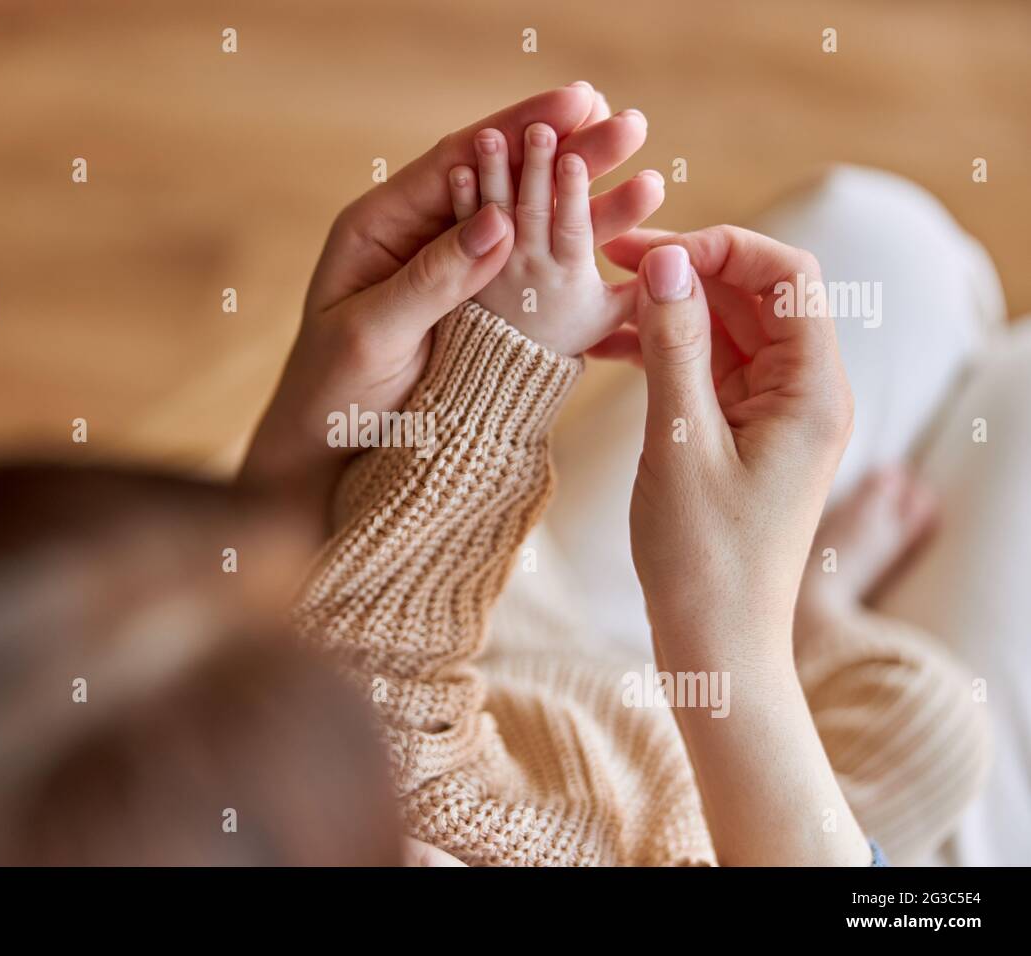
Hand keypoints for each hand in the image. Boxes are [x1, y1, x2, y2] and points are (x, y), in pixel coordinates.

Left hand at [241, 84, 650, 514]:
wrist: (325, 458)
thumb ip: (432, 278)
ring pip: (524, 226)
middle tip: (627, 125)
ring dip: (582, 201)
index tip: (578, 106)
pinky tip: (624, 243)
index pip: (456, 159)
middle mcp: (418, 239)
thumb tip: (500, 219)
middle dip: (565, 152)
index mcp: (379, 226)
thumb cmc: (330, 395)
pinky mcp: (474, 313)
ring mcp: (451, 275)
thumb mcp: (373, 333)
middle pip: (499, 181)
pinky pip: (530, 274)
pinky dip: (574, 257)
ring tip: (646, 177)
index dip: (518, 128)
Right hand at [597, 226, 853, 660]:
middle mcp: (802, 392)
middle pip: (754, 295)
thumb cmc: (704, 558)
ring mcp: (771, 412)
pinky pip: (706, 367)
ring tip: (597, 307)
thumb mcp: (680, 442)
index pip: (786, 276)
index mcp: (811, 390)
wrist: (715, 644)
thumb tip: (664, 262)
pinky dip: (663, 349)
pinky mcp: (740, 433)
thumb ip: (674, 346)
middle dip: (687, 270)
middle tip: (609, 266)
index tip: (648, 253)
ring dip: (668, 309)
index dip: (720, 247)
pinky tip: (608, 346)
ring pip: (724, 328)